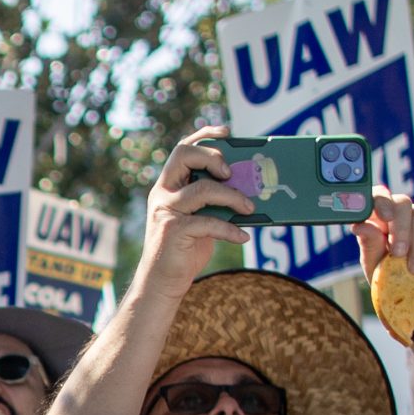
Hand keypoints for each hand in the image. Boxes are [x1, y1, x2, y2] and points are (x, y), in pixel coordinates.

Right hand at [129, 128, 252, 299]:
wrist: (162, 282)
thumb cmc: (184, 249)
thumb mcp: (200, 218)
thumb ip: (213, 202)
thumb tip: (247, 188)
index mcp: (169, 185)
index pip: (183, 148)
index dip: (204, 135)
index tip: (226, 132)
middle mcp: (163, 193)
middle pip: (185, 155)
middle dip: (213, 158)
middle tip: (231, 174)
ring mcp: (166, 211)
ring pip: (203, 189)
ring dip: (233, 196)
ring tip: (250, 208)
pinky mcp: (173, 231)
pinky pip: (209, 223)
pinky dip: (230, 230)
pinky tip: (243, 236)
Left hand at [354, 187, 413, 278]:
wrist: (413, 290)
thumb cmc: (388, 273)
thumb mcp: (373, 263)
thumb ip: (369, 244)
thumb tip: (361, 226)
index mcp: (380, 215)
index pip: (379, 195)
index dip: (382, 201)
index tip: (385, 217)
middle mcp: (403, 210)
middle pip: (403, 203)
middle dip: (401, 229)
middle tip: (398, 254)